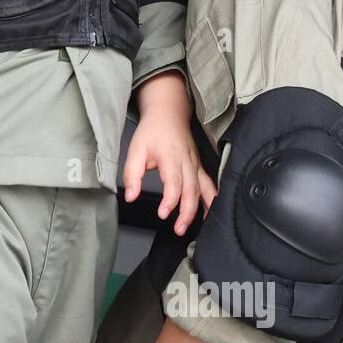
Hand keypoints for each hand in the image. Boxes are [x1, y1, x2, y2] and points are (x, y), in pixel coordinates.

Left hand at [125, 74, 216, 234]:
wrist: (168, 114)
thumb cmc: (152, 132)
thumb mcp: (135, 150)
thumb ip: (131, 174)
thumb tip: (130, 197)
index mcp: (171, 156)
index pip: (174, 181)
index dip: (170, 199)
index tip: (163, 214)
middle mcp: (187, 161)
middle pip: (192, 189)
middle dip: (187, 211)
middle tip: (178, 228)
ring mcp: (196, 164)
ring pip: (204, 189)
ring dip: (201, 209)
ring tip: (194, 226)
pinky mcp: (199, 167)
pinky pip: (209, 185)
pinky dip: (212, 200)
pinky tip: (210, 214)